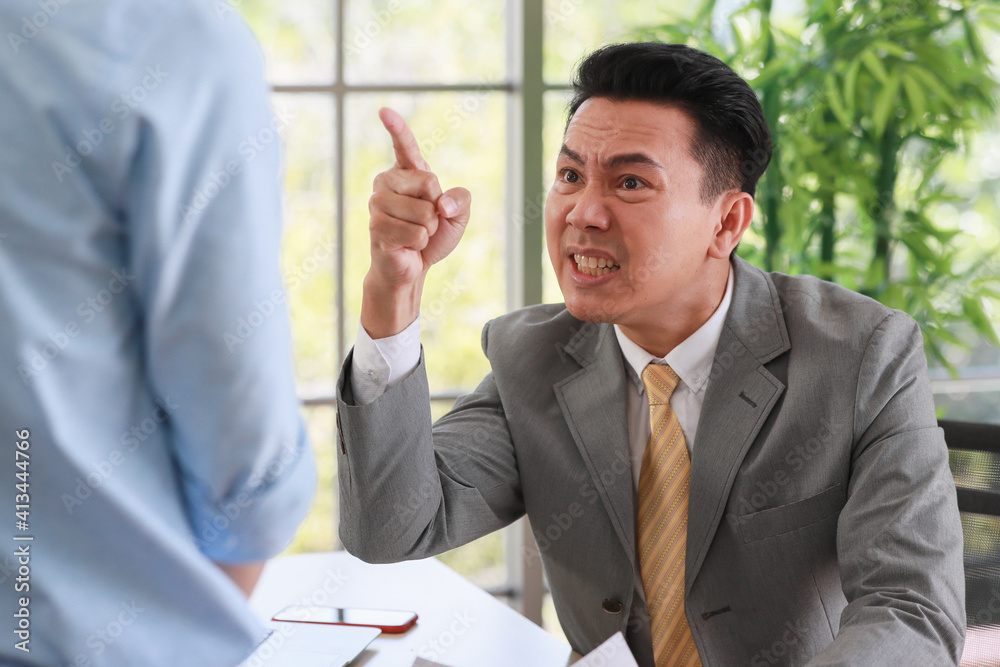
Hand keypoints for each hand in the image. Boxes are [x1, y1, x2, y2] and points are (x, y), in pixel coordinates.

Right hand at [362, 108, 471, 337]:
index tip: (385, 111)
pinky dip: (420, 244)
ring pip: (424, 212)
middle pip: (429, 183)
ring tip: (414, 235)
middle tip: (424, 222)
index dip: (397, 129)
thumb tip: (444, 204)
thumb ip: (461, 201)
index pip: (404, 146)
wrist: (413, 267)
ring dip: (428, 230)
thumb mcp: (458, 215)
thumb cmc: (432, 236)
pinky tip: (407, 246)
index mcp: (406, 173)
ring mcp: (378, 205)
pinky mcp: (377, 228)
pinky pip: (415, 233)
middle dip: (437, 209)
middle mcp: (386, 183)